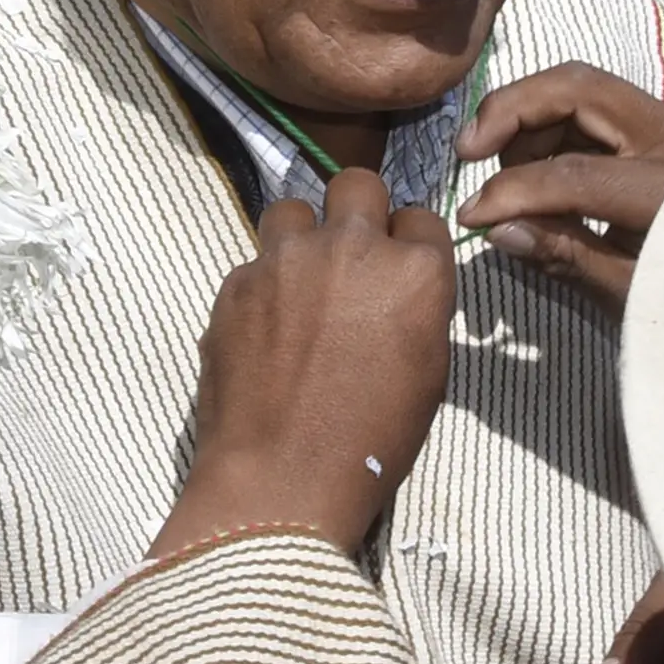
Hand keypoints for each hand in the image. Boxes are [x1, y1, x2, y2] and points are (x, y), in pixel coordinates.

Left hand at [151, 170, 455, 557]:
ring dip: (299, 237)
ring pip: (292, 210)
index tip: (396, 269)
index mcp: (415, 271)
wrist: (283, 479)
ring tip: (296, 285)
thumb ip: (416, 307)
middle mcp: (353, 247)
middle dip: (356, 211)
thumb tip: (397, 289)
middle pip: (357, 184)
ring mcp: (287, 259)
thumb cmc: (372, 441)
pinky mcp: (235, 282)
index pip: (420, 217)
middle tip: (347, 257)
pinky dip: (260, 288)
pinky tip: (262, 332)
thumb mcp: (428, 371)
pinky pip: (253, 264)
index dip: (407, 243)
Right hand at [453, 62, 663, 316]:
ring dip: (532, 122)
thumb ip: (567, 255)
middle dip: (511, 110)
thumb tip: (498, 228)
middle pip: (577, 86)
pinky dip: (556, 132)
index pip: (575, 172)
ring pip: (584, 90)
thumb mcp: (634, 292)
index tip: (471, 214)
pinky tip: (537, 174)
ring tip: (508, 177)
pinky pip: (598, 112)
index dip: (512, 190)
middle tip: (468, 151)